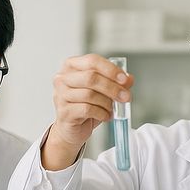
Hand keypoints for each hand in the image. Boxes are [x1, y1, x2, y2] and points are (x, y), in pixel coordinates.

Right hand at [44, 54, 133, 169]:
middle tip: (125, 97)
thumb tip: (129, 79)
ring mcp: (61, 95)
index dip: (110, 69)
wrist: (73, 129)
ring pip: (90, 94)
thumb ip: (115, 82)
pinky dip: (101, 113)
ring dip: (107, 103)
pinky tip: (105, 116)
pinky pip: (87, 109)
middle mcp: (63, 78)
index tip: (124, 79)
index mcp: (72, 66)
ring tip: (112, 109)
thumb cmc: (86, 106)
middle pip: (91, 77)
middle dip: (112, 88)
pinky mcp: (64, 112)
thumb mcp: (103, 92)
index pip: (92, 61)